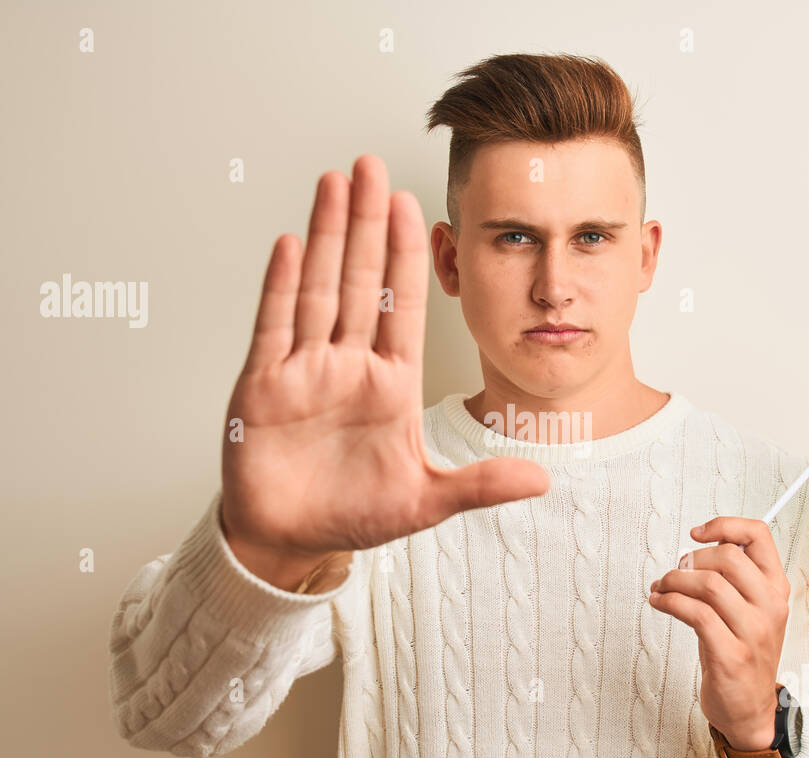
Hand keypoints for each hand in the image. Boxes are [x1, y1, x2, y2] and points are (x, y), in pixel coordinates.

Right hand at [219, 155, 550, 584]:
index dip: (407, 255)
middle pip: (359, 280)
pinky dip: (281, 284)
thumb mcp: (425, 500)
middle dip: (366, 223)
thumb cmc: (354, 516)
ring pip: (318, 288)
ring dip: (324, 235)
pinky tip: (291, 242)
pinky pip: (274, 325)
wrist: (292, 541)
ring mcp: (305, 370)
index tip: (414, 206)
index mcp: (391, 384)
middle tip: (372, 166)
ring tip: (333, 183)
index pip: (403, 304)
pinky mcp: (264, 386)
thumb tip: (544, 480)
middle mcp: (349, 366)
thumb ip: (481, 485)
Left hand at [647, 517, 789, 750]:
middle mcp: (770, 607)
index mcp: (777, 589)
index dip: (724, 525)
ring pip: (707, 584)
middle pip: (727, 557)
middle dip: (689, 559)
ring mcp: (753, 632)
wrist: (750, 709)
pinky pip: (695, 614)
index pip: (759, 536)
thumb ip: (735, 578)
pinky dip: (669, 602)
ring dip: (673, 581)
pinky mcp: (731, 655)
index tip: (697, 534)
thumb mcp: (750, 610)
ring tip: (660, 589)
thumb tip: (701, 546)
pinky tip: (660, 603)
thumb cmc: (744, 654)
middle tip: (673, 572)